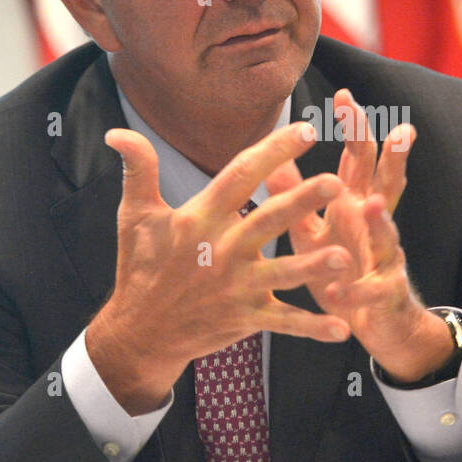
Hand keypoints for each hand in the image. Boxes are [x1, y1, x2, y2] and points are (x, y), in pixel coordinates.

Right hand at [88, 121, 353, 413]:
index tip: (306, 129)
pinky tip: (342, 330)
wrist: (139, 332)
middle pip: (269, 220)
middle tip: (336, 183)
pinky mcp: (246, 318)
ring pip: (283, 273)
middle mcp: (223, 250)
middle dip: (301, 202)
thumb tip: (117, 132)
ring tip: (344, 257)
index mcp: (202, 218)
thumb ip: (138, 169)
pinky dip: (312, 327)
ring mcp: (237, 287)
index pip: (241, 176)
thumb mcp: (135, 216)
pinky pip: (284, 323)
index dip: (273, 151)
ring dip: (314, 267)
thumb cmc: (141, 267)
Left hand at [267, 90, 454, 381]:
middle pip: (386, 184)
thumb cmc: (340, 269)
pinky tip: (339, 292)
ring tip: (372, 206)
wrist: (375, 322)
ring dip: (381, 222)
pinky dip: (354, 292)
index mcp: (354, 205)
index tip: (344, 96)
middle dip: (391, 158)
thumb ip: (297, 197)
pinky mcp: (384, 295)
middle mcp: (374, 226)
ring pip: (387, 237)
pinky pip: (370, 292)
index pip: (356, 159)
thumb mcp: (312, 231)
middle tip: (396, 130)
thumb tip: (274, 159)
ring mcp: (384, 259)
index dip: (353, 128)